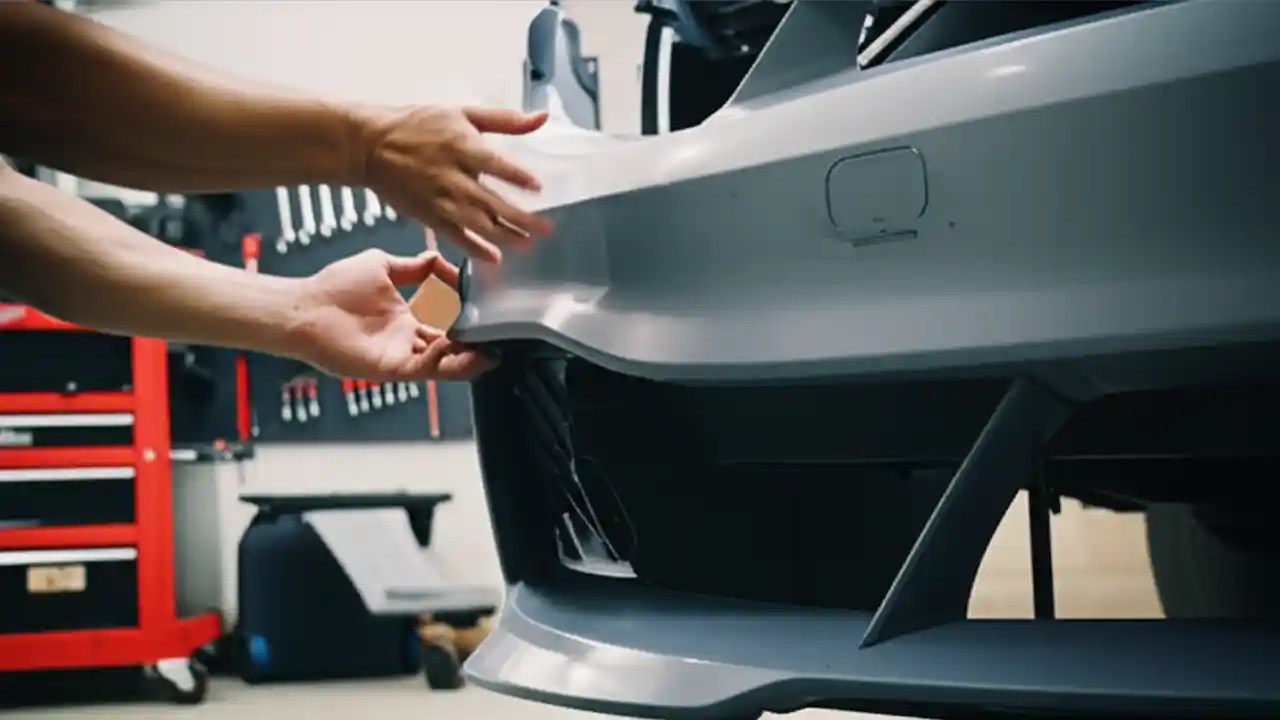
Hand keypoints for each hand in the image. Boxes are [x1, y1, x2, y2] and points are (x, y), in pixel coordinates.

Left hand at [286, 249, 497, 380]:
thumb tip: (440, 258)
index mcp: (407, 317)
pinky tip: (457, 347)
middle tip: (500, 340)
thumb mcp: (382, 264)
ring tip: (490, 352)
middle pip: (451, 348)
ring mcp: (401, 355)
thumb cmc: (334, 287)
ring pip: (444, 364)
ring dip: (467, 359)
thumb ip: (414, 265)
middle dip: (476, 347)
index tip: (487, 310)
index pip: (447, 323)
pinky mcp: (391, 368)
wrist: (304, 308)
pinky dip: (443, 361)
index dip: (467, 320)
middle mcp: (407, 338)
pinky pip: (424, 368)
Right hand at [362, 105, 554, 262]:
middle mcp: (453, 177)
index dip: (517, 177)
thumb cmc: (419, 125)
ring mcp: (441, 200)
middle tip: (546, 229)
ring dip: (504, 237)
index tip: (538, 188)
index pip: (496, 165)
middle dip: (521, 218)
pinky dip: (475, 249)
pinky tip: (495, 258)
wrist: (372, 146)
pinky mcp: (430, 216)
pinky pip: (456, 237)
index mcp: (462, 147)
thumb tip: (542, 117)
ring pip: (477, 224)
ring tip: (528, 244)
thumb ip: (505, 120)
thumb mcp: (462, 113)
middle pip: (492, 202)